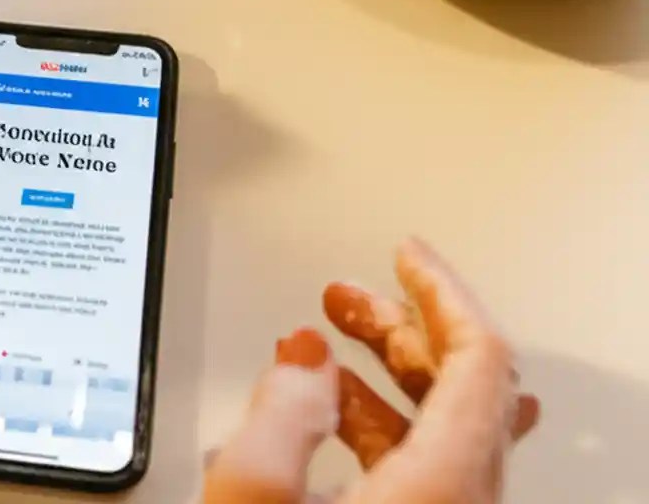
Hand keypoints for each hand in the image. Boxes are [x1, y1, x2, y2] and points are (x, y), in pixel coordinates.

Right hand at [203, 240, 540, 503]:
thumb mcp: (255, 495)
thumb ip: (280, 411)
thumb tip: (303, 354)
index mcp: (445, 482)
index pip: (480, 357)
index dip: (441, 291)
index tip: (408, 254)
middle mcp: (462, 501)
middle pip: (463, 387)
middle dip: (398, 326)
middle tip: (350, 295)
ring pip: (441, 426)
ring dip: (383, 372)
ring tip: (323, 344)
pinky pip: (420, 462)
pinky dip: (378, 420)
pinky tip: (324, 412)